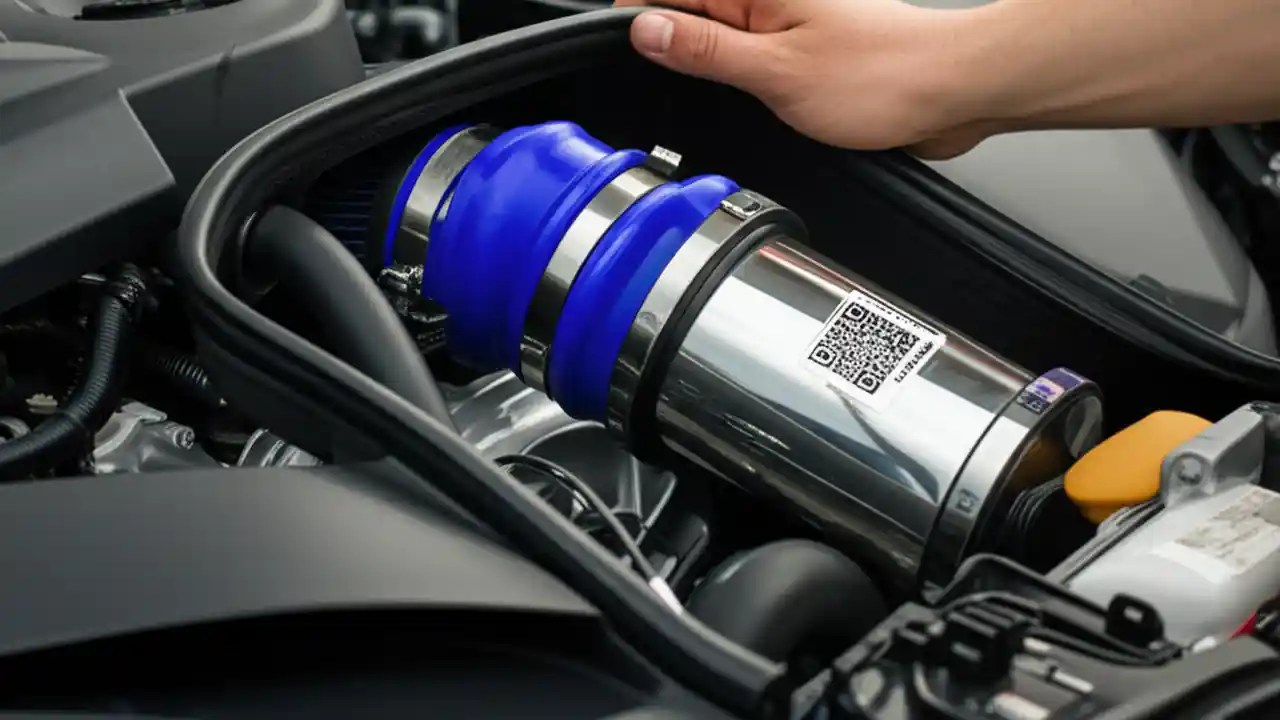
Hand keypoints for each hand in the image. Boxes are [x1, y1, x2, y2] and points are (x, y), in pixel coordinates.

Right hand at [613, 0, 997, 158]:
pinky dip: (734, 77)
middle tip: (659, 75)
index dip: (636, 13)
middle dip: (666, 42)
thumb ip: (705, 50)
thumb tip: (645, 30)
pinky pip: (748, 58)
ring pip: (716, 37)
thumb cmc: (882, 76)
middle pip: (689, 10)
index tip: (618, 44)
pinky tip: (735, 98)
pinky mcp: (801, 50)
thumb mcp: (775, 71)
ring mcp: (785, 22)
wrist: (950, 93)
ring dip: (702, 64)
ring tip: (700, 87)